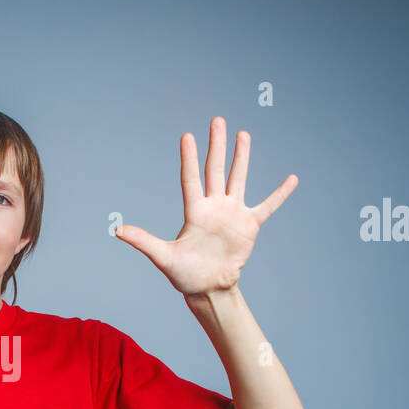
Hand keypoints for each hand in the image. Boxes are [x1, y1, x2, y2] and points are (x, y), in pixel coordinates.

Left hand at [115, 117, 296, 296]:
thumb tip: (117, 231)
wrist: (208, 288)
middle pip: (215, 169)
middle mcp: (213, 206)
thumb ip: (143, 241)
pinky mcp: (249, 225)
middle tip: (217, 120)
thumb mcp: (163, 257)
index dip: (189, 158)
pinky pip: (267, 206)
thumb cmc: (184, 274)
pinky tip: (292, 179)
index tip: (187, 136)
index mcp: (194, 211)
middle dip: (216, 145)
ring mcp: (232, 213)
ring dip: (241, 157)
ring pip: (238, 178)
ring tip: (243, 135)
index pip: (191, 178)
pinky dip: (280, 194)